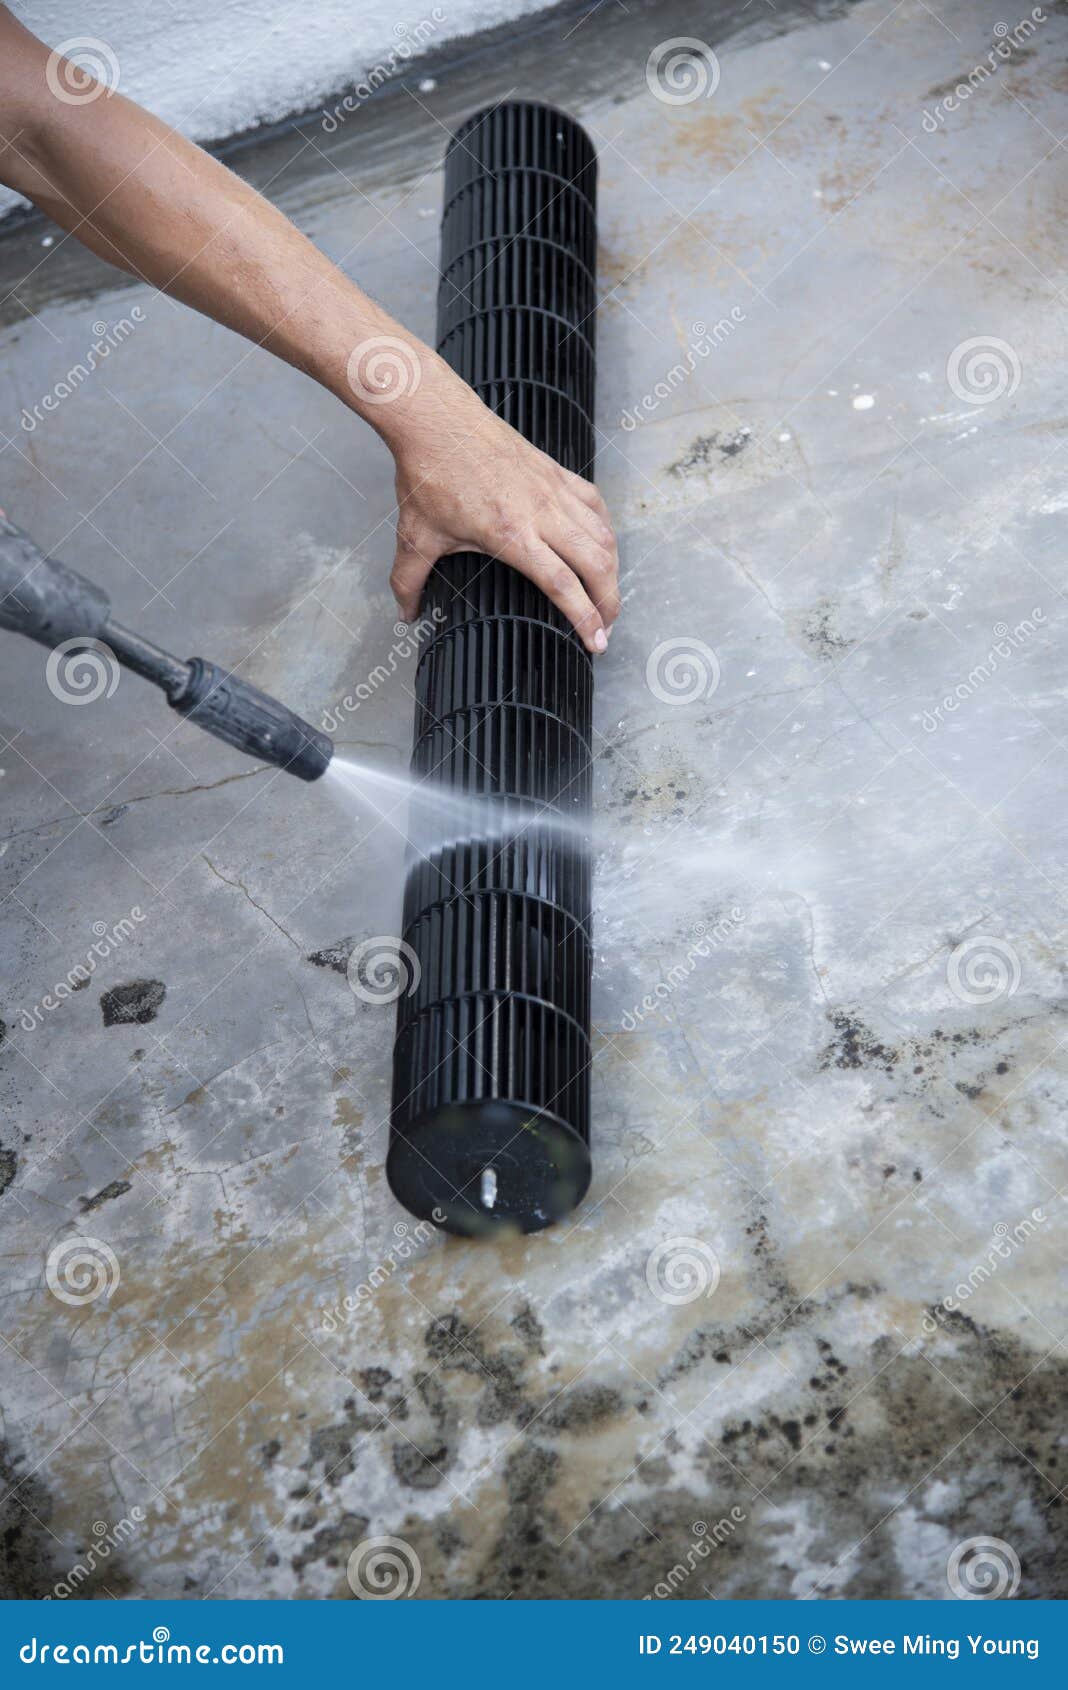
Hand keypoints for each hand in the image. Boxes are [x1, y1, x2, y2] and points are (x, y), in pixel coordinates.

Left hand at [381, 360, 618, 653]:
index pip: (563, 585)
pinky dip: (604, 528)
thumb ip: (409, 581)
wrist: (436, 418)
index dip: (585, 618)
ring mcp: (552, 489)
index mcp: (512, 534)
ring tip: (608, 593)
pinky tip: (602, 543)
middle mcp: (541, 512)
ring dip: (612, 569)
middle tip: (607, 627)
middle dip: (609, 601)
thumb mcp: (415, 535)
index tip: (597, 642)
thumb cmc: (429, 473)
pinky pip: (593, 503)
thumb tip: (405, 614)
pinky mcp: (554, 470)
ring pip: (602, 534)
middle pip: (595, 563)